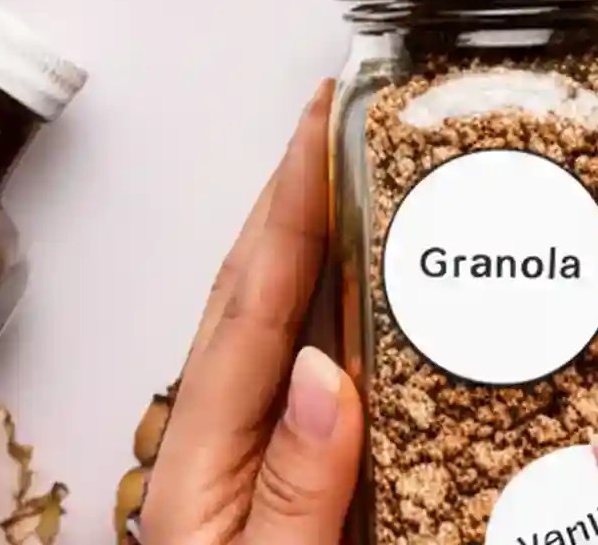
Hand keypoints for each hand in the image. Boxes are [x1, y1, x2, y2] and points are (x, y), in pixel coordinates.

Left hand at [140, 80, 363, 543]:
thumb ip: (291, 487)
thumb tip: (324, 374)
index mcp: (208, 448)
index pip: (253, 298)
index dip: (289, 202)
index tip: (321, 123)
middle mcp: (230, 423)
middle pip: (264, 279)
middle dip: (302, 186)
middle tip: (350, 111)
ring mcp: (265, 432)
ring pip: (292, 306)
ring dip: (325, 227)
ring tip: (371, 164)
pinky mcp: (301, 452)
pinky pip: (324, 352)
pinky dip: (349, 296)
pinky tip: (388, 276)